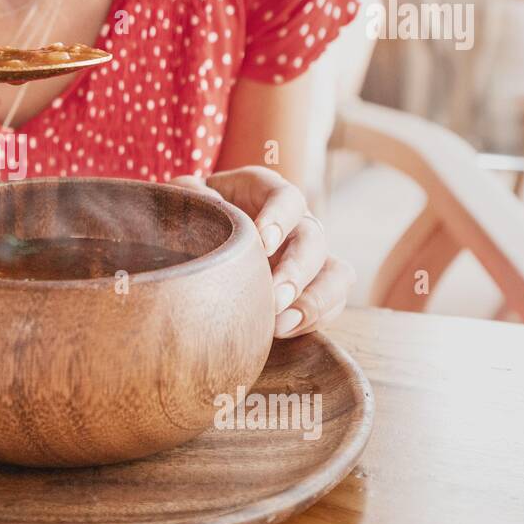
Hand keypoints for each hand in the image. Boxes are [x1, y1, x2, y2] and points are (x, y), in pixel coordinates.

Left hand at [172, 166, 354, 337]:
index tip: (264, 242)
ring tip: (280, 324)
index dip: (281, 218)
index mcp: (265, 192)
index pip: (287, 197)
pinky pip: (332, 303)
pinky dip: (315, 319)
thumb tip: (202, 199)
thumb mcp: (188, 197)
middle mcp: (295, 221)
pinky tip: (283, 331)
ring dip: (314, 300)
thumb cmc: (194, 213)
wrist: (197, 240)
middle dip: (296, 271)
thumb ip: (189, 193)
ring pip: (336, 273)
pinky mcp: (312, 287)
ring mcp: (307, 256)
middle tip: (274, 297)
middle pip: (314, 239)